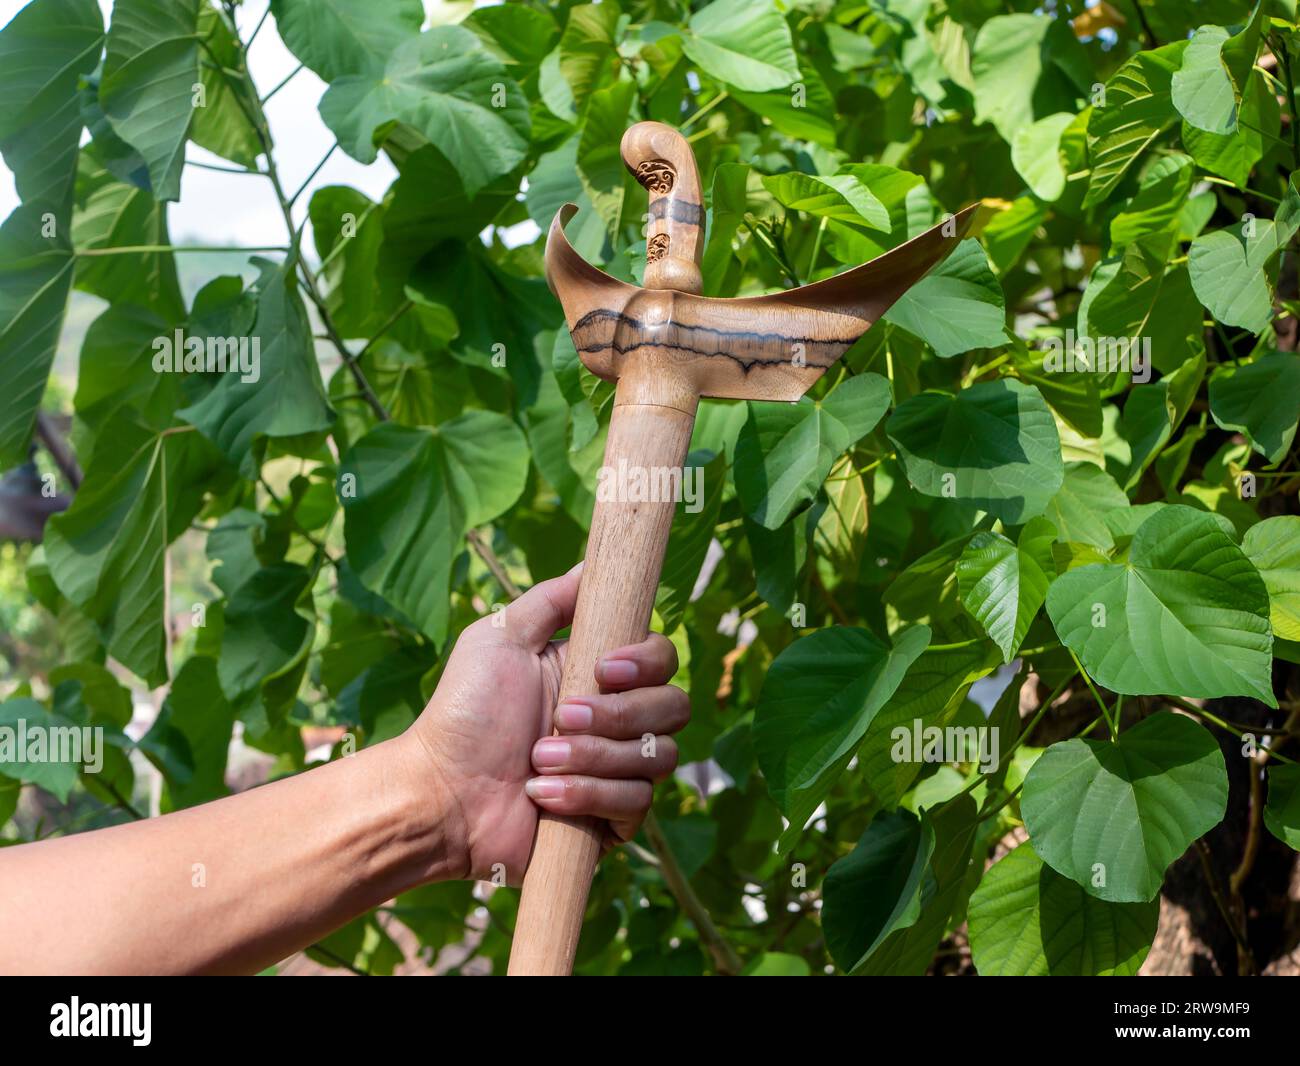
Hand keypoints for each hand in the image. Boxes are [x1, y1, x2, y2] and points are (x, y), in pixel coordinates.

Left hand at [402, 563, 689, 882]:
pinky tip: (544, 795)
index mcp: (599, 676)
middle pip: (675, 707)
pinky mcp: (611, 820)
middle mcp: (617, 722)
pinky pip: (637, 803)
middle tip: (562, 717)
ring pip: (659, 757)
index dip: (646, 662)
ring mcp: (618, 771)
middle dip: (618, 715)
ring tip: (538, 760)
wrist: (439, 791)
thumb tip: (594, 562)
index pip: (663, 658)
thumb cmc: (464, 712)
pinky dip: (588, 795)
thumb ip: (553, 600)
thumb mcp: (501, 638)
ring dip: (595, 756)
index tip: (602, 668)